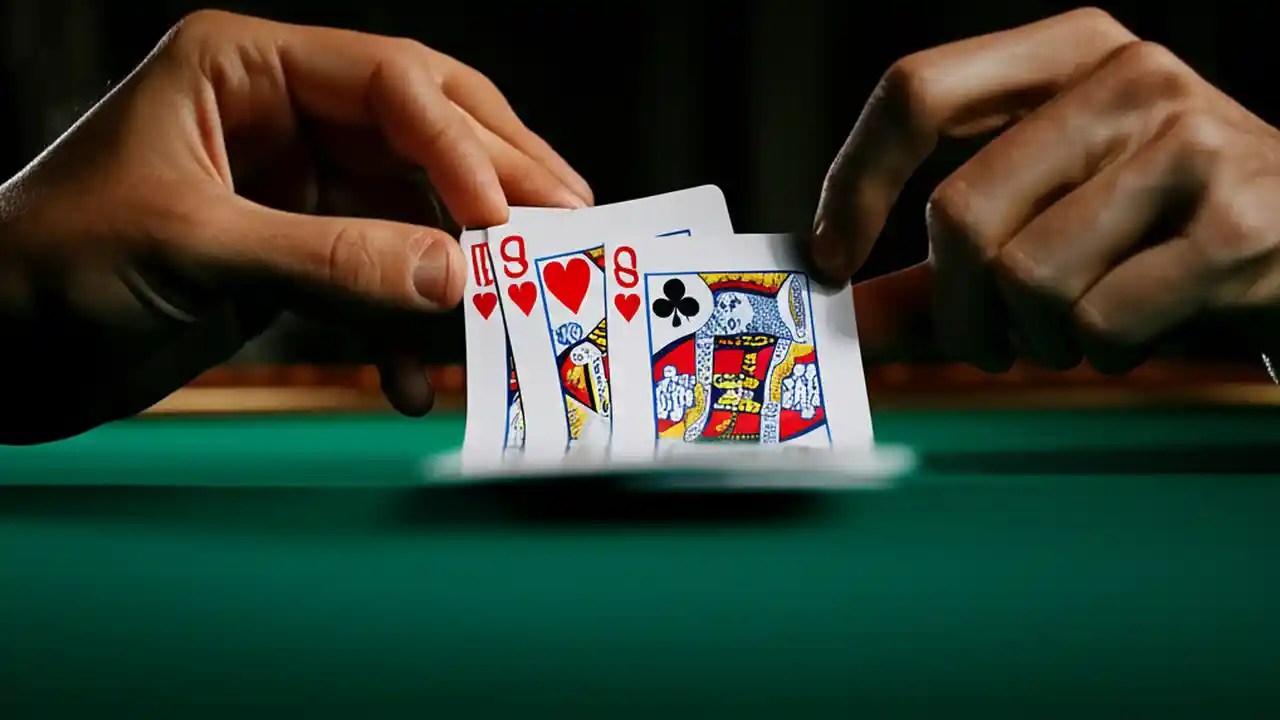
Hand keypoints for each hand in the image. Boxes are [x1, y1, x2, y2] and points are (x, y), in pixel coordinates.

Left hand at [0, 10, 590, 443]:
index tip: (509, 225)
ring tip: (506, 316)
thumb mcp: (194, 252)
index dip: (463, 150)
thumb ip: (332, 259)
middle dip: (493, 188)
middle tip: (571, 233)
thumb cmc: (49, 268)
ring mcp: (293, 184)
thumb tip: (457, 279)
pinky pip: (377, 275)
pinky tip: (409, 377)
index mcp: (243, 66)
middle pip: (423, 132)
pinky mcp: (294, 250)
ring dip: (453, 272)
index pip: (391, 83)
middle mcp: (280, 113)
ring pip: (410, 211)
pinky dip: (400, 327)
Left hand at [815, 8, 1279, 371]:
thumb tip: (842, 316)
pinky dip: (1103, 353)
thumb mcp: (1052, 216)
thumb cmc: (1162, 229)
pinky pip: (1100, 323)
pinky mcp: (1236, 224)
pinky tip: (1142, 330)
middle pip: (960, 213)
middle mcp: (1128, 78)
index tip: (830, 256)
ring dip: (1036, 337)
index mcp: (1068, 55)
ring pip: (1027, 279)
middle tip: (984, 341)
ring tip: (1082, 325)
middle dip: (958, 309)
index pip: (916, 92)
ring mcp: (1190, 143)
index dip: (854, 182)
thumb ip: (942, 267)